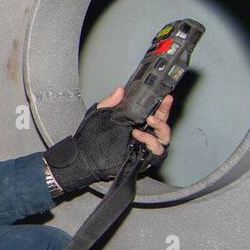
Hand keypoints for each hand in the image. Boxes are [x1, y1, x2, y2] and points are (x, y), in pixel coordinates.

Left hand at [42, 87, 173, 193]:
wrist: (83, 156)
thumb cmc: (90, 137)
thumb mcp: (99, 114)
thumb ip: (110, 102)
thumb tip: (120, 90)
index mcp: (135, 122)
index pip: (155, 112)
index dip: (163, 105)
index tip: (166, 96)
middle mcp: (142, 134)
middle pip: (163, 124)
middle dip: (165, 113)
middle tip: (162, 104)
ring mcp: (143, 147)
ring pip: (164, 139)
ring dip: (161, 128)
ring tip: (150, 120)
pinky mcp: (142, 159)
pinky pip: (156, 152)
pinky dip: (151, 143)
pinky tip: (138, 135)